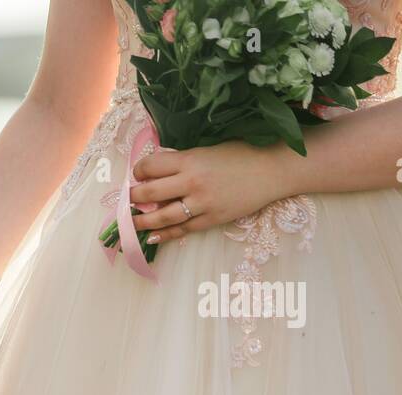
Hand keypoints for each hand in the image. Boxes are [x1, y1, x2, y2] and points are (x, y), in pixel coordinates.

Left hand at [128, 140, 285, 246]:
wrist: (274, 169)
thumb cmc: (242, 154)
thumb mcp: (209, 150)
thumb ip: (184, 161)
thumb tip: (157, 173)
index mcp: (190, 159)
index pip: (150, 166)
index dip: (138, 171)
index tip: (137, 175)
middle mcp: (192, 181)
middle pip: (149, 193)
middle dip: (133, 198)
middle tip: (127, 201)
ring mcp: (201, 203)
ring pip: (161, 217)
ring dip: (141, 222)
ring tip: (130, 224)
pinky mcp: (212, 219)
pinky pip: (182, 230)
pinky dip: (164, 235)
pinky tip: (151, 237)